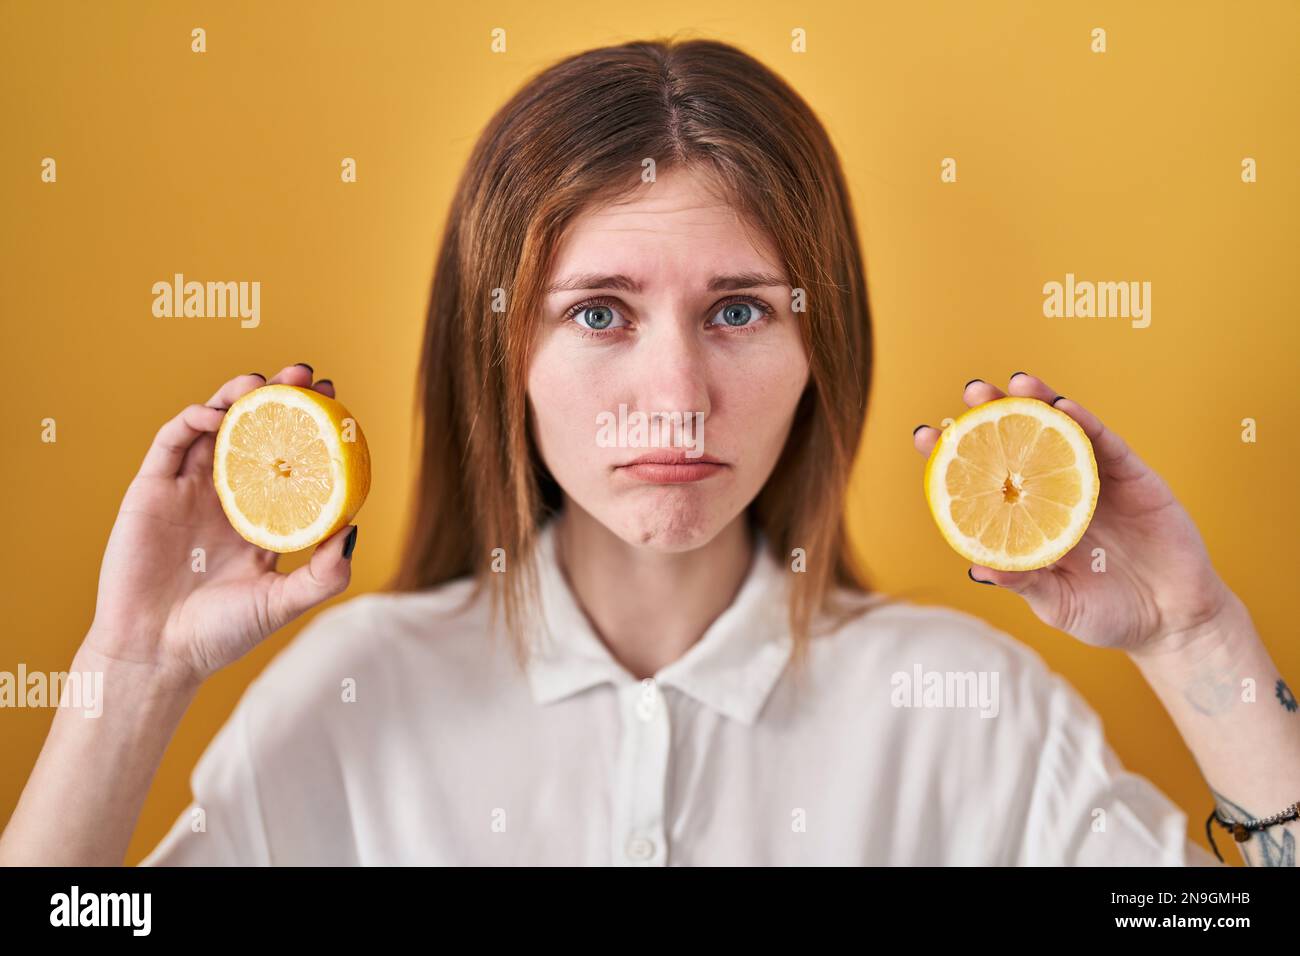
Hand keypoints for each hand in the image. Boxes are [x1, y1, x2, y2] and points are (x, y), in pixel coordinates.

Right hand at [85, 363, 355, 689]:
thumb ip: (324, 573)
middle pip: (256, 432)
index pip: (291, 458)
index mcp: (261, 517)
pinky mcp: (151, 490)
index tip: (337, 404)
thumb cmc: (219, 634)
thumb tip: (356, 528)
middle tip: (306, 374)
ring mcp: (187, 490)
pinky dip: (195, 419)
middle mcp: (226, 497)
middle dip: (280, 397)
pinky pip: (172, 443)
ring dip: (237, 396)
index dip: (312, 427)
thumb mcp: (283, 602)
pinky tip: (220, 414)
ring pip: (214, 427)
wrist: (156, 654)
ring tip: (263, 380)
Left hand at [912, 371, 1234, 654]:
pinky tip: (1064, 406)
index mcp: (1029, 518)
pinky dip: (1087, 423)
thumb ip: (1023, 582)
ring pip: (1063, 431)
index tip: (926, 434)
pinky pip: (1108, 444)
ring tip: (1017, 382)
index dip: (956, 454)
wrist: (1174, 623)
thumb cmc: (1107, 615)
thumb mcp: (1057, 604)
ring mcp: (1096, 481)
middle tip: (972, 390)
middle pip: (1019, 443)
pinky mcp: (1134, 478)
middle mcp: (1056, 491)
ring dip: (1041, 401)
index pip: (985, 479)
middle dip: (994, 413)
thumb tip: (977, 566)